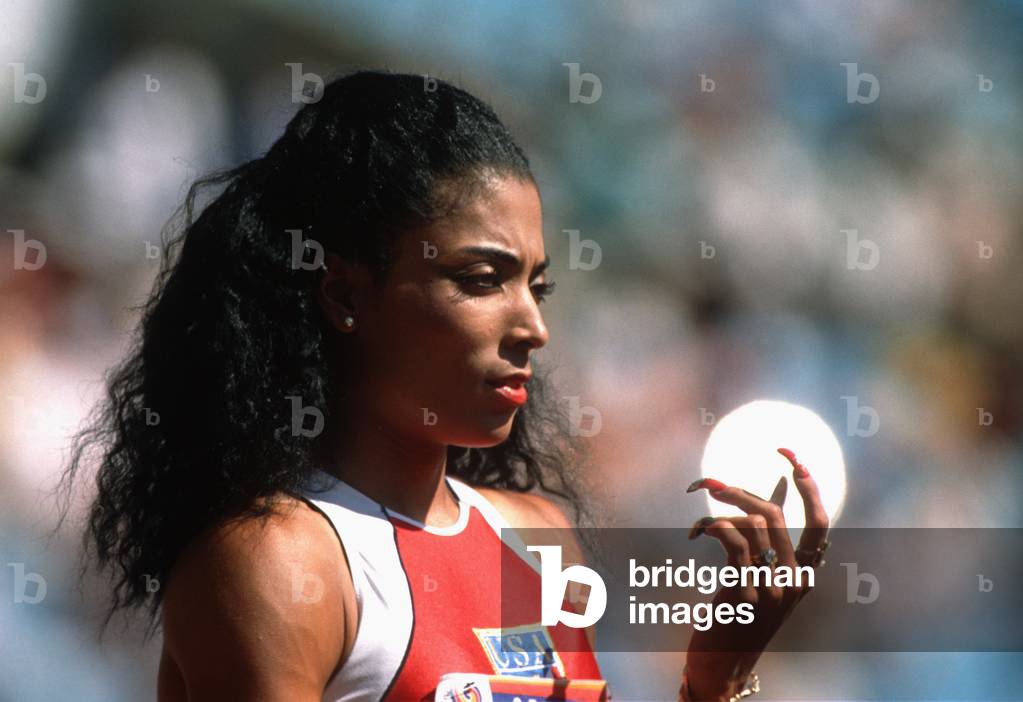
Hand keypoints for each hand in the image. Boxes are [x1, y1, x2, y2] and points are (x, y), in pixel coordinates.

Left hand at [681, 447, 829, 701]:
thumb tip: (775, 488)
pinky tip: (694, 533)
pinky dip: (709, 525)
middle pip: (775, 515)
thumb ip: (771, 537)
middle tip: (711, 485)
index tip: (789, 456)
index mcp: (804, 574)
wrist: (721, 665)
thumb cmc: (739, 615)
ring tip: (698, 510)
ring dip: (719, 506)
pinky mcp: (743, 591)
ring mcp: (770, 587)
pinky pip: (732, 540)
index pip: (820, 523)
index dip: (809, 486)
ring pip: (752, 523)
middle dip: (740, 490)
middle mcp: (793, 580)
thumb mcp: (763, 577)